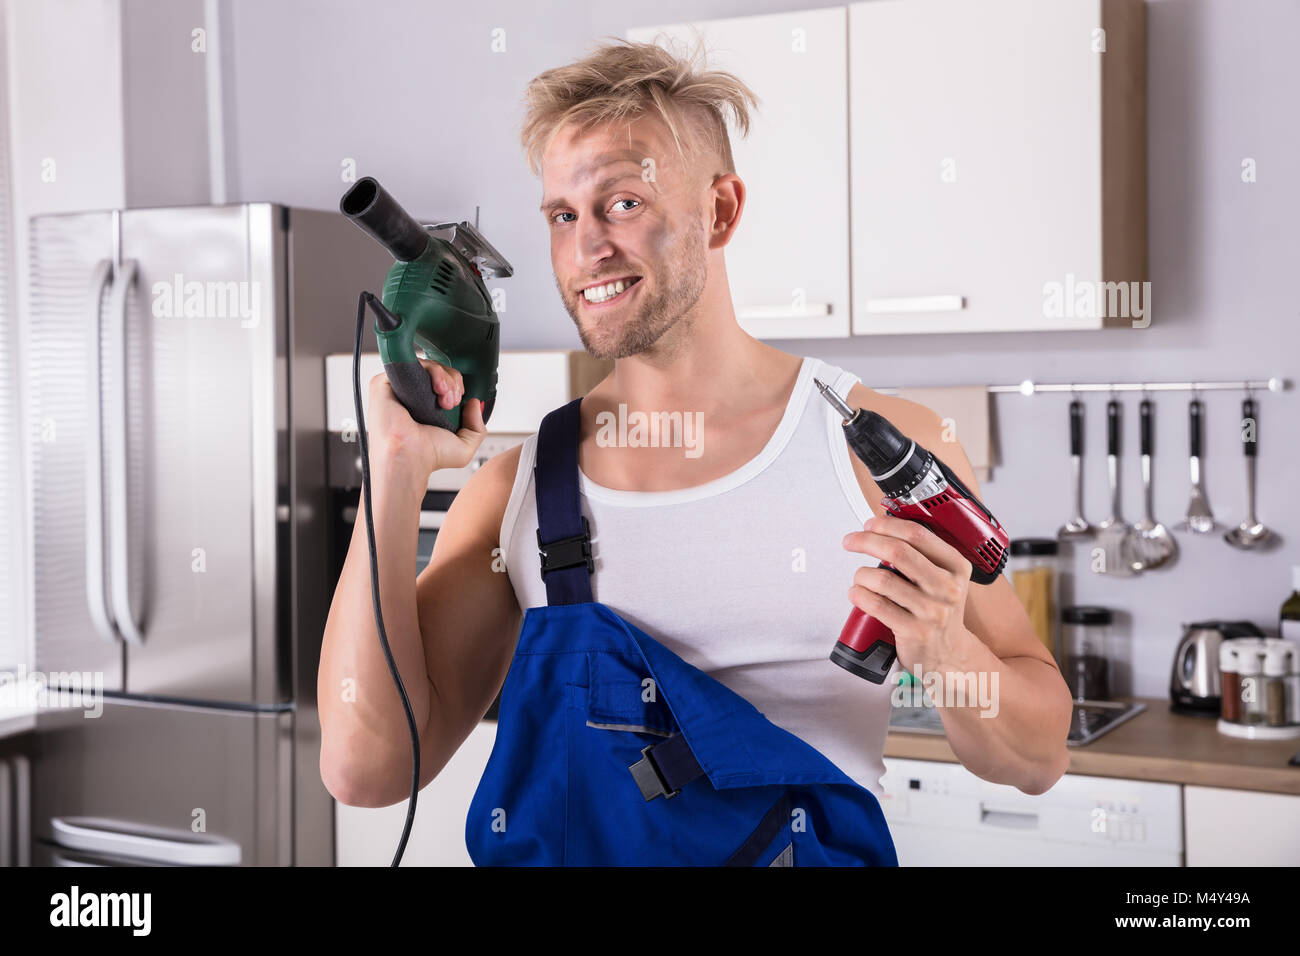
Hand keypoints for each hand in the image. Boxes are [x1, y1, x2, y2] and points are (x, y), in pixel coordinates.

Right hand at [366, 358, 487, 480]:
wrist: (410, 457)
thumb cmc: (429, 457)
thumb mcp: (465, 446)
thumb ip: (477, 426)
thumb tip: (475, 403)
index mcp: (425, 407)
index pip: (443, 380)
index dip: (456, 384)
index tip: (459, 399)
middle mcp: (411, 396)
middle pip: (437, 369)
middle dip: (453, 381)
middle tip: (452, 401)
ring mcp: (398, 388)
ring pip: (426, 364)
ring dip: (444, 377)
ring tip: (445, 398)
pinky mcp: (384, 382)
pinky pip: (410, 361)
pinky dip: (430, 370)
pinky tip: (436, 388)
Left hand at [841, 512, 973, 675]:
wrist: (950, 653)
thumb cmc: (939, 610)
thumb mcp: (943, 578)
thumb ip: (922, 554)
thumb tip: (882, 528)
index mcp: (956, 567)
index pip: (918, 534)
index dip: (887, 525)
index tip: (870, 524)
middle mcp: (947, 588)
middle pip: (898, 552)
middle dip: (866, 541)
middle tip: (851, 541)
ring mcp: (932, 611)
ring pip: (883, 579)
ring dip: (861, 573)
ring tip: (859, 577)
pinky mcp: (915, 632)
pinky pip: (877, 605)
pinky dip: (859, 595)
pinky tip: (856, 593)